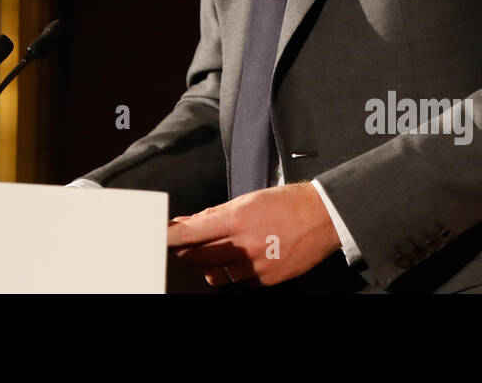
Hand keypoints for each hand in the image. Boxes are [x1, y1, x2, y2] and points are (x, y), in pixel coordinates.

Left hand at [166, 182, 341, 286]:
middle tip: (181, 248)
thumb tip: (187, 222)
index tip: (159, 238)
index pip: (192, 233)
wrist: (322, 217)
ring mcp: (256, 265)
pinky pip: (238, 282)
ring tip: (210, 256)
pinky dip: (232, 274)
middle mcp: (244, 244)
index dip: (171, 238)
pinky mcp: (267, 280)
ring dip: (207, 267)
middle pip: (199, 257)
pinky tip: (237, 262)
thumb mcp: (247, 200)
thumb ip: (215, 213)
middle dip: (186, 253)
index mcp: (236, 218)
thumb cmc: (283, 203)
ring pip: (215, 275)